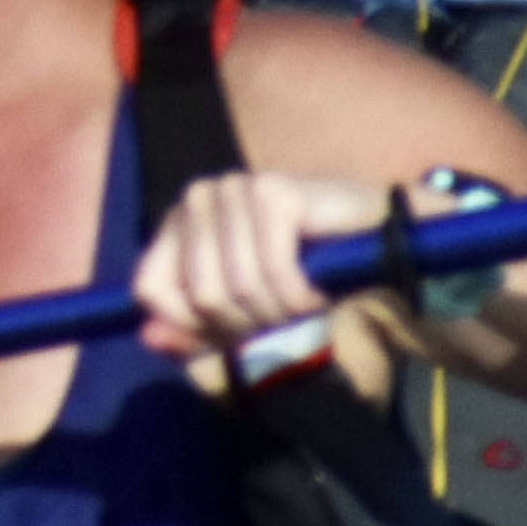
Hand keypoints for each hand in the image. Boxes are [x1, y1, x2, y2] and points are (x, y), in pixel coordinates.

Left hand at [132, 168, 398, 369]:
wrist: (379, 245)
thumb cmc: (304, 282)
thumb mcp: (241, 318)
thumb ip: (193, 332)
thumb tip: (147, 337)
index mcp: (178, 224)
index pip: (149, 289)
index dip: (191, 327)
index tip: (235, 332)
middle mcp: (198, 198)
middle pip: (199, 295)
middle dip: (247, 324)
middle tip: (283, 318)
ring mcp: (232, 188)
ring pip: (234, 287)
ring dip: (279, 313)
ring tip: (304, 304)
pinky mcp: (272, 189)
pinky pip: (272, 270)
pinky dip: (300, 296)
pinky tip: (319, 291)